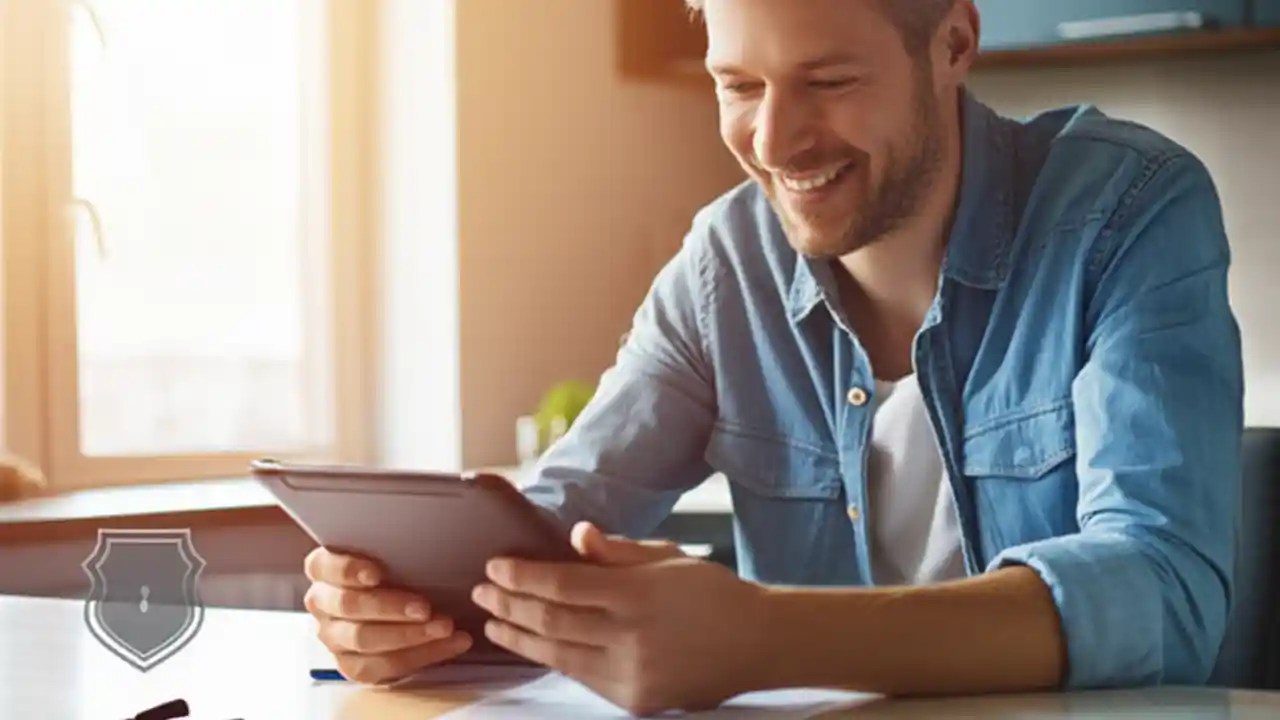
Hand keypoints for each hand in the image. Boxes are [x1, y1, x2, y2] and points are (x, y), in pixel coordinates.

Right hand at [303, 547, 472, 684]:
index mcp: (325, 570)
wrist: (398, 609)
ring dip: (410, 634)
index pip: (324, 566)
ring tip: (444, 626)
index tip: (376, 574)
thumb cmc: (397, 571)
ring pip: (365, 639)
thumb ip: (396, 547)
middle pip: (349, 606)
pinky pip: (384, 666)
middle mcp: (323, 603)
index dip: (348, 570)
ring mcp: (334, 637)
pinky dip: (423, 654)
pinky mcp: (353, 665)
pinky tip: (451, 643)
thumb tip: (433, 528)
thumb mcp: (394, 553)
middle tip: (425, 607)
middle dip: (390, 607)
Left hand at [472, 522, 767, 714]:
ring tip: (494, 622)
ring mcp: (633, 673)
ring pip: (558, 655)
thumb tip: (575, 535)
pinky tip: (533, 645)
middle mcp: (632, 636)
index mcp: (638, 594)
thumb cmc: (713, 593)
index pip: (562, 584)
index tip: (494, 566)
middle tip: (482, 592)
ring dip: (520, 637)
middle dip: (510, 604)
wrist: (758, 643)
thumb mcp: (667, 557)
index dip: (522, 575)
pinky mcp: (635, 699)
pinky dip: (552, 659)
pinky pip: (581, 677)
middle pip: (551, 621)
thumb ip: (617, 550)